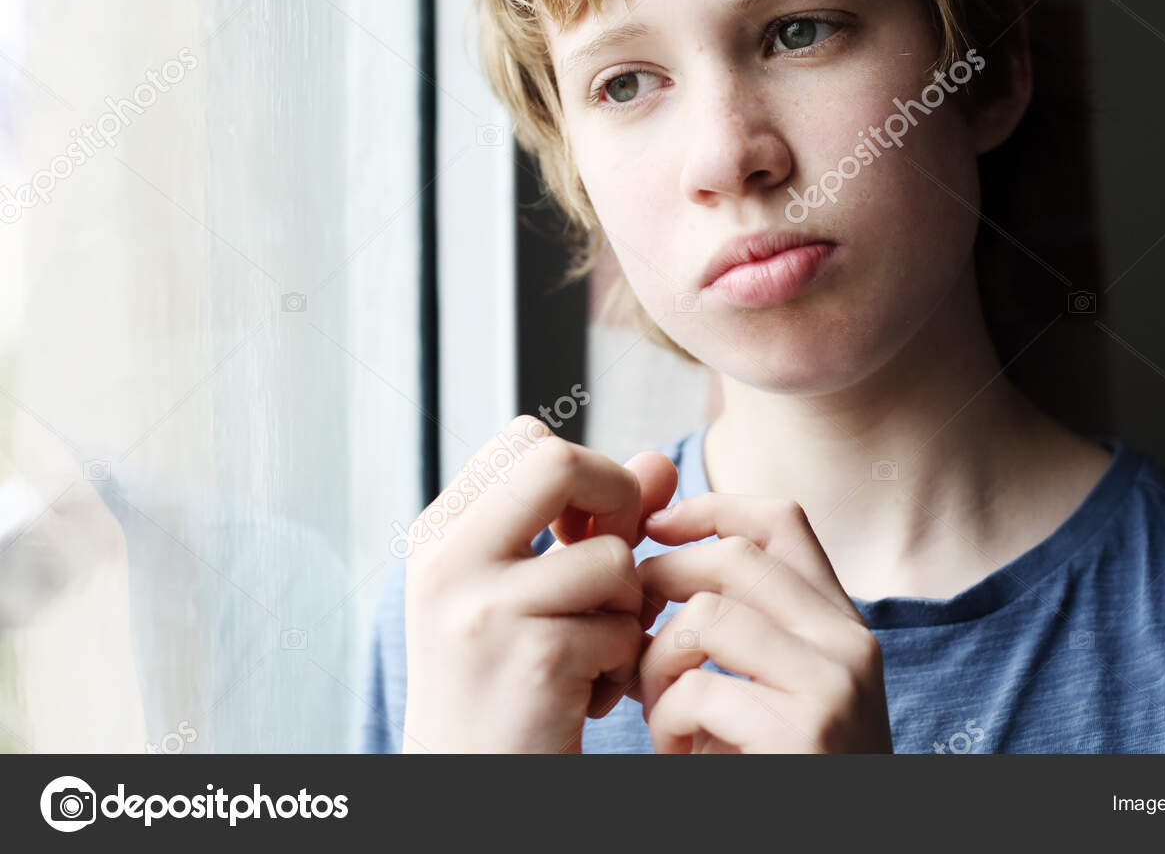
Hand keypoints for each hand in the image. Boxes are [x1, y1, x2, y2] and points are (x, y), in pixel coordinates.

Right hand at [400, 417, 676, 751]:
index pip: (527, 440)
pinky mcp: (535, 658)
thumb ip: (593, 521)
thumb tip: (661, 460)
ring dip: (627, 608)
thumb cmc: (508, 687)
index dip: (584, 475)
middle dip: (617, 506)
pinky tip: (587, 697)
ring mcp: (485, 608)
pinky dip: (623, 663)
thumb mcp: (536, 594)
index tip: (586, 532)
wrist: (472, 788)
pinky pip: (624, 626)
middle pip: (560, 462)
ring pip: (612, 557)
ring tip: (593, 653)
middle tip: (614, 571)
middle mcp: (448, 561)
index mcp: (440, 535)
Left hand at [631, 494, 892, 752]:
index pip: (781, 520)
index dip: (710, 507)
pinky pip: (702, 691)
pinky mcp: (805, 735)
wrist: (841, 844)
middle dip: (662, 582)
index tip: (654, 526)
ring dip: (658, 665)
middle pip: (734, 558)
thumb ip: (743, 622)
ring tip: (658, 711)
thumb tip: (661, 531)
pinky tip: (677, 753)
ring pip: (708, 618)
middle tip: (632, 629)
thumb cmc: (780, 770)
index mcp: (842, 624)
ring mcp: (833, 686)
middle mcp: (849, 643)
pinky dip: (667, 722)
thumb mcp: (775, 685)